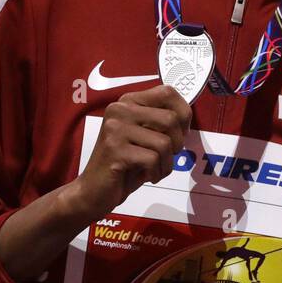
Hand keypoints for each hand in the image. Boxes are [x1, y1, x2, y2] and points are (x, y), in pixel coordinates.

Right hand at [68, 85, 192, 223]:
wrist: (94, 190)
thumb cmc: (127, 162)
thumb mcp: (146, 135)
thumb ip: (162, 121)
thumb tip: (187, 114)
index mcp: (128, 102)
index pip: (168, 93)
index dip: (184, 114)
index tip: (180, 132)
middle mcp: (119, 110)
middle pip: (170, 119)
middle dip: (177, 143)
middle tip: (165, 156)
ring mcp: (115, 129)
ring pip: (164, 142)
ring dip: (166, 162)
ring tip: (154, 168)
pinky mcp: (114, 150)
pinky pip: (152, 159)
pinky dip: (156, 172)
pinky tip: (146, 175)